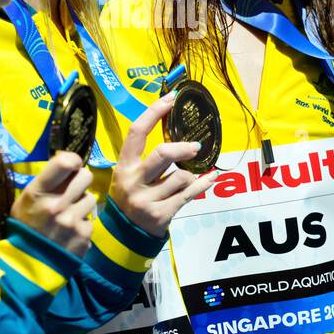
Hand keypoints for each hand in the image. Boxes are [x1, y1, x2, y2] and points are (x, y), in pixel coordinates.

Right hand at [11, 151, 94, 256]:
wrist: (28, 265)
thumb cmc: (26, 226)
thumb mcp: (27, 199)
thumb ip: (47, 181)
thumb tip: (70, 162)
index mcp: (38, 192)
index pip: (64, 163)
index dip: (73, 160)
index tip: (72, 166)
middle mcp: (56, 205)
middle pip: (85, 176)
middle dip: (81, 181)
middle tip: (72, 190)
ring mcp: (71, 221)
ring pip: (90, 198)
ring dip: (82, 204)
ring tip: (68, 215)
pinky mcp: (83, 236)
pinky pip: (90, 220)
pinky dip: (82, 224)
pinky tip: (70, 232)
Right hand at [109, 91, 219, 237]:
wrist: (123, 236)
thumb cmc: (130, 197)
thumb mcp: (127, 175)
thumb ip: (144, 157)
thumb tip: (170, 127)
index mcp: (123, 167)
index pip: (137, 132)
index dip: (154, 111)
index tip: (171, 97)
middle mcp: (133, 182)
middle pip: (163, 154)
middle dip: (183, 148)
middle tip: (194, 147)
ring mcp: (147, 200)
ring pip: (181, 176)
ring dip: (189, 174)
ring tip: (186, 177)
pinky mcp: (162, 214)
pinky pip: (190, 194)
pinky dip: (203, 183)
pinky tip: (211, 177)